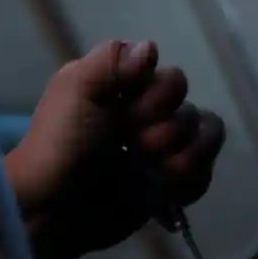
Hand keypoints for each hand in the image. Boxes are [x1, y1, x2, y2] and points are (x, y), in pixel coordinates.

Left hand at [6, 40, 224, 258]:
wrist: (52, 209)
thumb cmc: (59, 145)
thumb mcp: (76, 89)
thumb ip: (112, 60)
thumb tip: (151, 48)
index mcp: (125, 88)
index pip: (172, 78)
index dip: (157, 96)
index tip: (125, 109)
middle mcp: (147, 115)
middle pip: (190, 109)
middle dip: (163, 131)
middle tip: (130, 145)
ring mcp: (160, 151)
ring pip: (205, 139)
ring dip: (178, 157)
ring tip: (147, 172)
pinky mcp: (169, 186)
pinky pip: (205, 173)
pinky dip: (188, 181)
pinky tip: (162, 190)